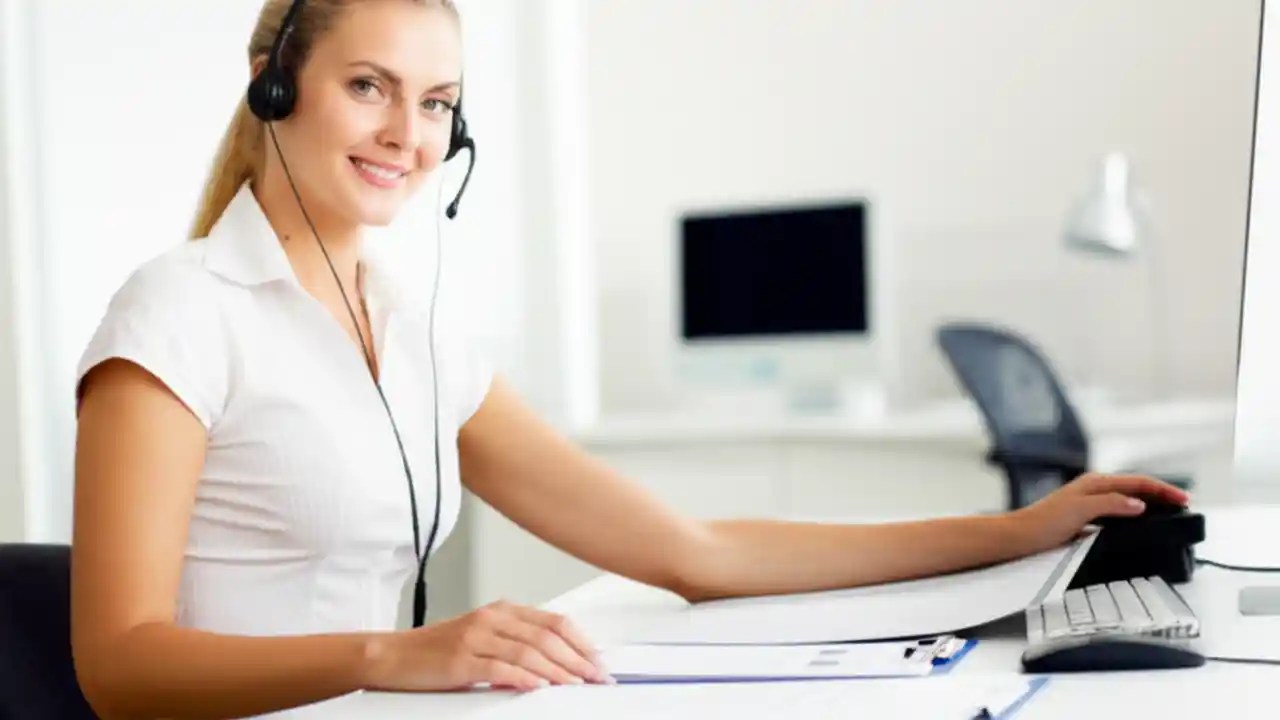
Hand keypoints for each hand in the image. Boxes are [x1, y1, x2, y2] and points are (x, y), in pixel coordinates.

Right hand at [362, 600, 613, 692]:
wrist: (394, 656)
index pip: (554, 622)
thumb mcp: (484, 637)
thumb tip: (559, 663)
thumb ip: (518, 643)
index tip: (599, 661)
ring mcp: (476, 638)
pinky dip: (524, 677)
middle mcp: (492, 619)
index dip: (581, 642)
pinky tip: (540, 686)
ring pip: (529, 651)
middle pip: (547, 637)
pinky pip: (500, 668)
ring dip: (559, 671)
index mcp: (503, 611)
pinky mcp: (461, 660)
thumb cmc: (439, 650)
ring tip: (577, 685)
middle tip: (597, 677)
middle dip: (578, 659)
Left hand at [1009, 473, 1189, 554]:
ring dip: (1150, 505)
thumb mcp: (1081, 510)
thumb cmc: (1044, 521)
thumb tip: (1140, 504)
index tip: (1184, 498)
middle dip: (1161, 494)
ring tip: (1169, 514)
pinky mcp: (1087, 519)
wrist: (1020, 536)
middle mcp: (1095, 489)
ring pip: (1128, 501)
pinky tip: (1141, 526)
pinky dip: (1134, 517)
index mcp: (1095, 482)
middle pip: (1136, 489)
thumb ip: (1111, 504)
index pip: (1137, 482)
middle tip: (1184, 505)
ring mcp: (1091, 504)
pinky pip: (1118, 514)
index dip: (1162, 489)